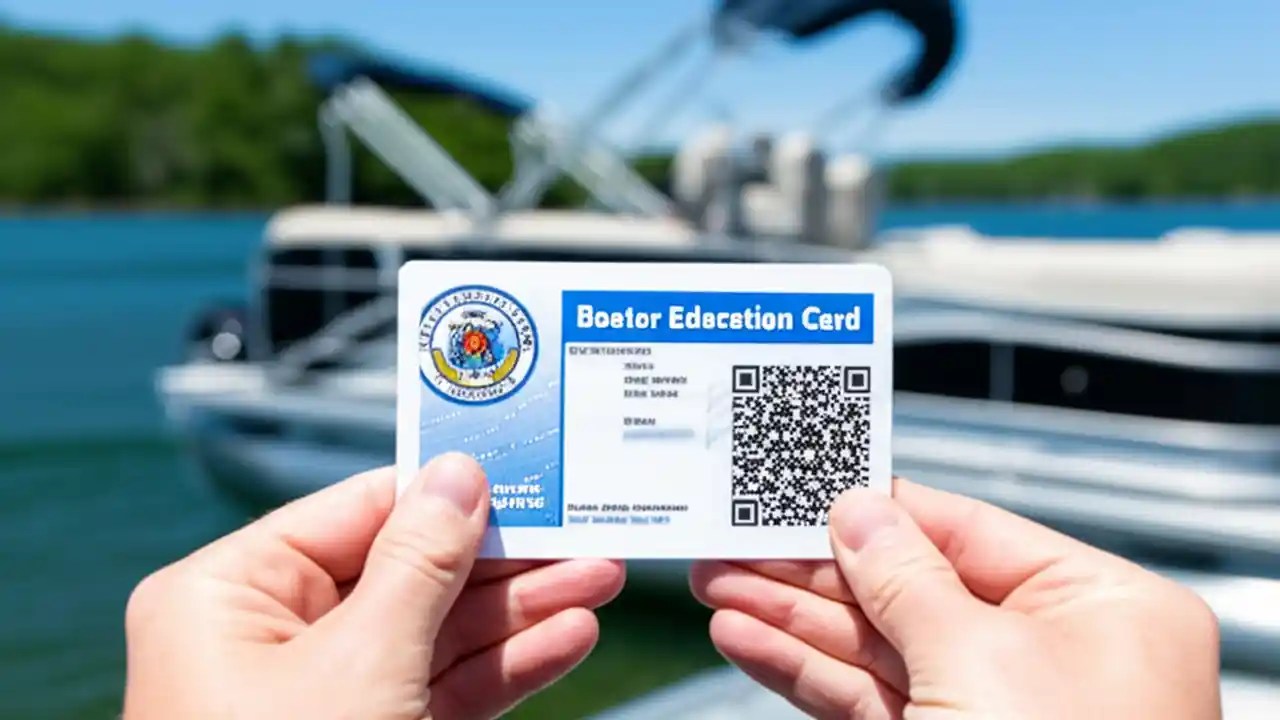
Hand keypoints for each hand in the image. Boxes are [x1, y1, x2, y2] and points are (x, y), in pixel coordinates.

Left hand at [124, 453, 624, 718]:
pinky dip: (504, 668)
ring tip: (595, 583)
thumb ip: (418, 563)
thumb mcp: (360, 660)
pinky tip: (563, 640)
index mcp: (228, 595)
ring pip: (435, 633)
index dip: (446, 493)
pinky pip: (441, 687)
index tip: (522, 475)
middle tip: (581, 536)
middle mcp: (269, 638)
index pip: (357, 511)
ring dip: (519, 614)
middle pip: (408, 572)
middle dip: (503, 562)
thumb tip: (457, 479)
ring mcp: (322, 695)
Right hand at [691, 478, 1220, 719]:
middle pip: (908, 587)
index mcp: (1101, 609)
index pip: (966, 529)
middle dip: (812, 570)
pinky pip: (868, 697)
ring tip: (722, 589)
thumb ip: (908, 578)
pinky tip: (751, 641)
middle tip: (739, 543)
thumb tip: (860, 514)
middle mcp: (1053, 655)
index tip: (804, 490)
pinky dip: (806, 671)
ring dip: (793, 619)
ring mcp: (996, 710)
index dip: (875, 509)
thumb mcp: (978, 660)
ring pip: (877, 646)